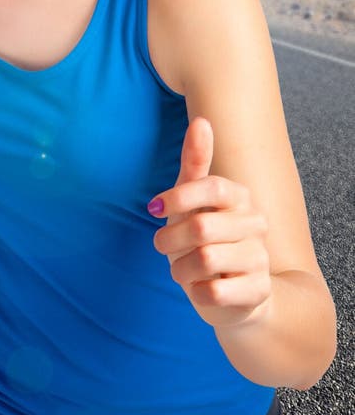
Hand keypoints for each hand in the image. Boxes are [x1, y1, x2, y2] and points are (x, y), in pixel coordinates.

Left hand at [147, 115, 271, 327]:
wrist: (236, 293)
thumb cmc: (206, 238)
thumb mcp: (193, 199)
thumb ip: (196, 161)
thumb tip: (202, 121)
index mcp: (239, 196)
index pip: (210, 186)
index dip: (177, 198)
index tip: (154, 209)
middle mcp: (255, 223)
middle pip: (201, 227)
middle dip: (171, 240)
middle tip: (163, 246)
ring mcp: (260, 258)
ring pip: (205, 261)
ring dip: (180, 269)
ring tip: (183, 269)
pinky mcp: (258, 291)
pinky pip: (213, 292)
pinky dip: (195, 292)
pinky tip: (200, 288)